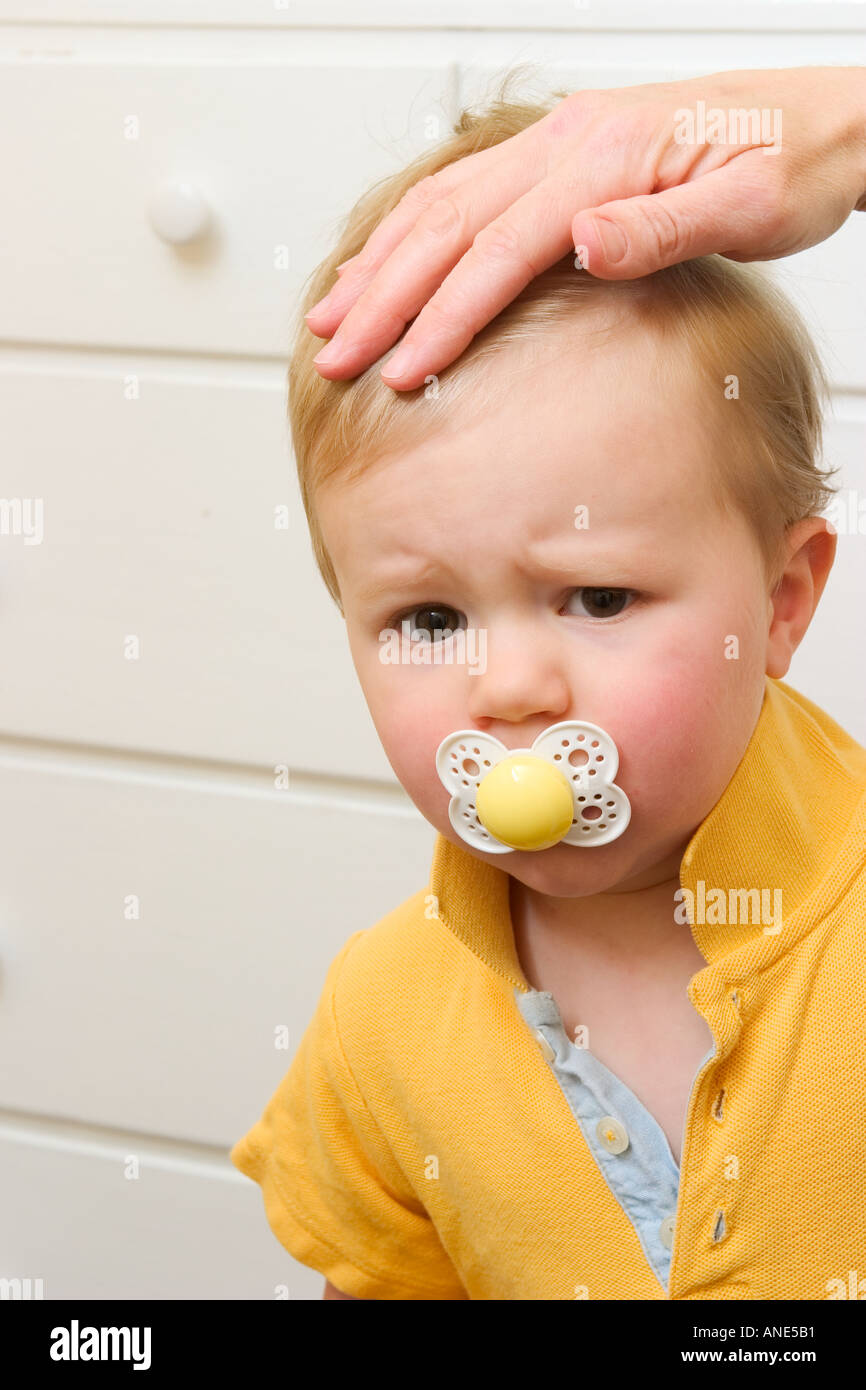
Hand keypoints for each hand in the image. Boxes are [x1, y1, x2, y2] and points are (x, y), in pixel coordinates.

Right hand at [305, 66, 865, 390]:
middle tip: (332, 354)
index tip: (399, 370)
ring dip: (380, 263)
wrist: (823, 118)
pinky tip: (386, 261)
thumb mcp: (750, 206)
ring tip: (330, 315)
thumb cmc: (791, 164)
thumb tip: (586, 240)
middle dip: (382, 298)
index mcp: (605, 157)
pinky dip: (412, 231)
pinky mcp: (560, 151)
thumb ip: (663, 228)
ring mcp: (557, 141)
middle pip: (448, 226)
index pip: (499, 251)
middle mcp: (567, 141)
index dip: (442, 316)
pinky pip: (465, 190)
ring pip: (441, 204)